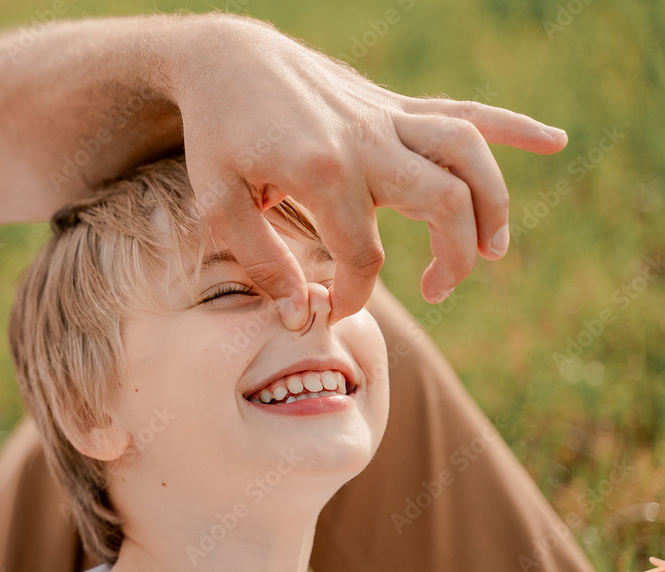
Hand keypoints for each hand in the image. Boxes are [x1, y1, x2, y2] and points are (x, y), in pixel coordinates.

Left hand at [171, 15, 566, 327]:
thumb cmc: (217, 134)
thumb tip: (301, 312)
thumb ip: (262, 262)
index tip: (334, 307)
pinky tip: (553, 141)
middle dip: (453, 258)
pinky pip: (462, 111)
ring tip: (494, 249)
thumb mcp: (218, 204)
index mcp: (322, 173)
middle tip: (437, 289)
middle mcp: (366, 142)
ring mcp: (384, 117)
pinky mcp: (390, 103)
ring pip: (467, 155)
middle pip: (445, 204)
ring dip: (493, 203)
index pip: (363, 256)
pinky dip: (510, 126)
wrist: (227, 58)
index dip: (354, 294)